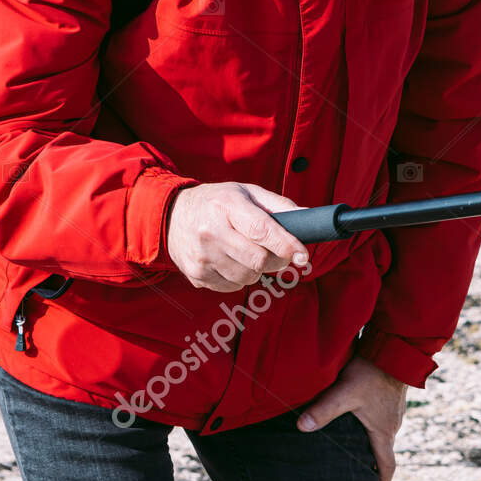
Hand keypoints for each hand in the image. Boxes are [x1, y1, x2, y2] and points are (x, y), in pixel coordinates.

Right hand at [166, 182, 307, 291]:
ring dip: (257, 270)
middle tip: (279, 253)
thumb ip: (279, 206)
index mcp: (227, 206)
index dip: (286, 245)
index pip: (261, 230)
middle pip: (258, 260)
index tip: (303, 256)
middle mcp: (211, 232)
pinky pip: (233, 286)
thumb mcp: (247, 193)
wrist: (172, 215)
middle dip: (276, 260)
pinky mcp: (196, 275)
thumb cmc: (217, 203)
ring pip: (247, 277)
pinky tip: (231, 260)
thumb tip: (309, 218)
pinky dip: (240, 277)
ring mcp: (201, 256)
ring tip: (248, 252)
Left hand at [298, 354, 406, 480]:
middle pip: (383, 451)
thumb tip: (301, 427)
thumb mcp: (346, 391)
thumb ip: (324, 409)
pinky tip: (359, 420)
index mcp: (384, 431)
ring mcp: (394, 410)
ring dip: (372, 446)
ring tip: (355, 452)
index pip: (387, 465)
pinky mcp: (391, 397)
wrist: (396, 346)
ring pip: (382, 434)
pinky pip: (382, 419)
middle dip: (373, 467)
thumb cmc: (373, 370)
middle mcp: (393, 423)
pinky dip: (372, 428)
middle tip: (359, 478)